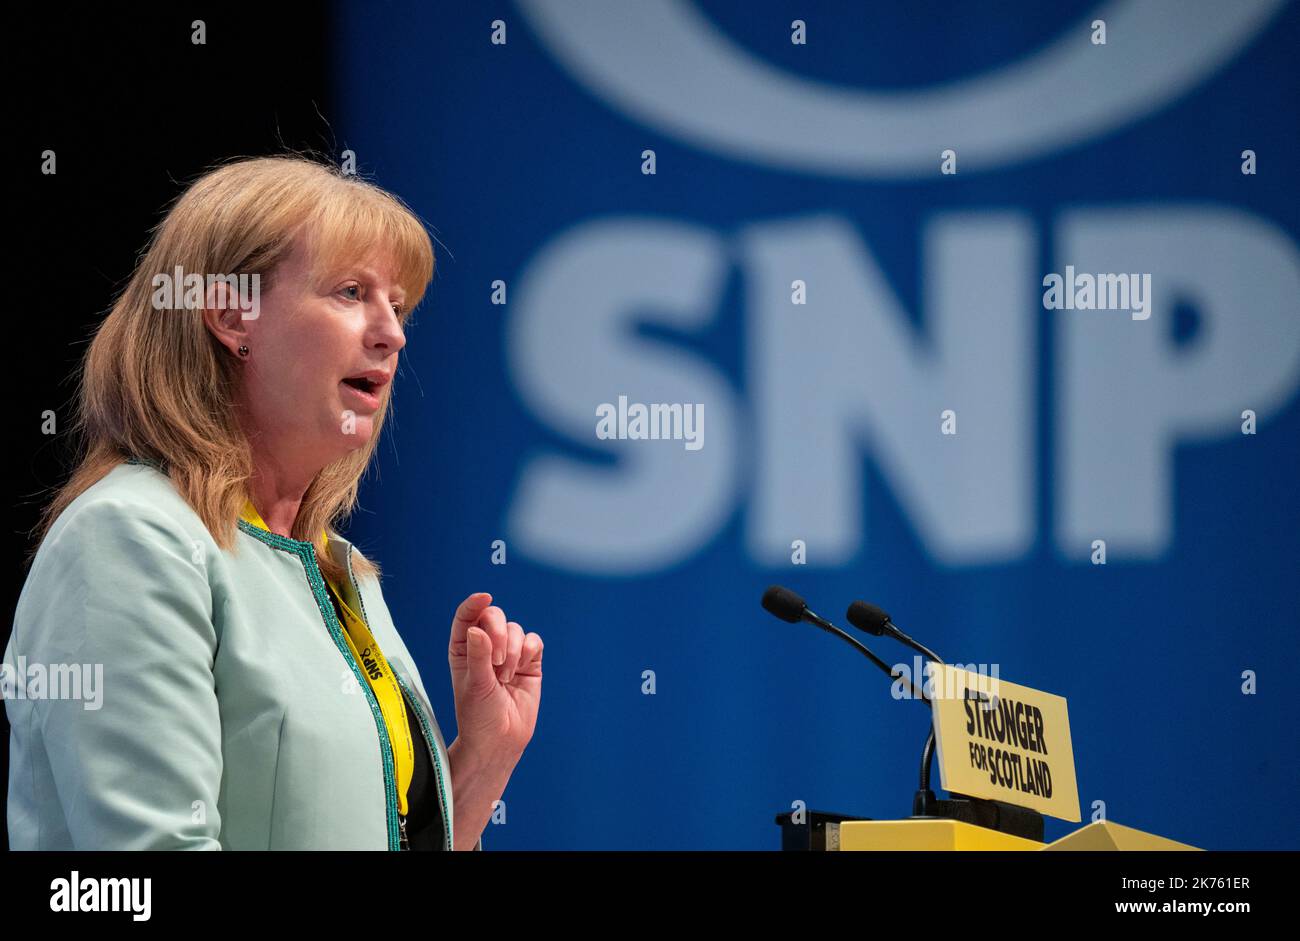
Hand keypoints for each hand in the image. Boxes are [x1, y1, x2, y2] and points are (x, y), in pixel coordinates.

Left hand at [447, 593, 541, 767]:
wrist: (500, 741)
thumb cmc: (478, 717)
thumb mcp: (474, 685)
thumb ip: (478, 656)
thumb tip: (478, 629)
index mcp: (463, 648)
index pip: (467, 616)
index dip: (474, 603)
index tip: (484, 597)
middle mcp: (485, 646)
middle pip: (494, 616)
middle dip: (499, 633)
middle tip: (497, 661)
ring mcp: (509, 653)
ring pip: (516, 629)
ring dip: (514, 652)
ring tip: (505, 677)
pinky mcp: (529, 662)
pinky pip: (534, 641)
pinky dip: (529, 653)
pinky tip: (520, 672)